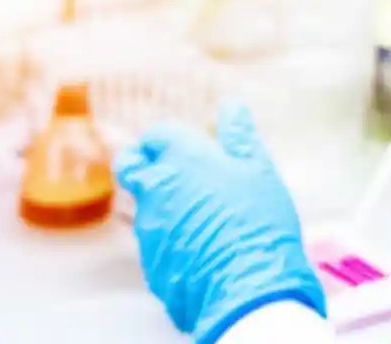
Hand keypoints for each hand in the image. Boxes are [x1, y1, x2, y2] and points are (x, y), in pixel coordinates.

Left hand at [113, 103, 325, 343]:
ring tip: (200, 216)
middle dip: (140, 161)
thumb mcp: (259, 170)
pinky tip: (200, 247)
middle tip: (164, 168)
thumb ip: (240, 137)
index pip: (156, 134)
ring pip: (143, 205)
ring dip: (161, 203)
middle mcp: (155, 187)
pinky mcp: (149, 261)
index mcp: (181, 157)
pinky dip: (170, 237)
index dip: (168, 138)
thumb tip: (232, 105)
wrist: (247, 285)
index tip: (186, 145)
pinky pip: (154, 240)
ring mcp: (147, 226)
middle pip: (131, 165)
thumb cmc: (257, 219)